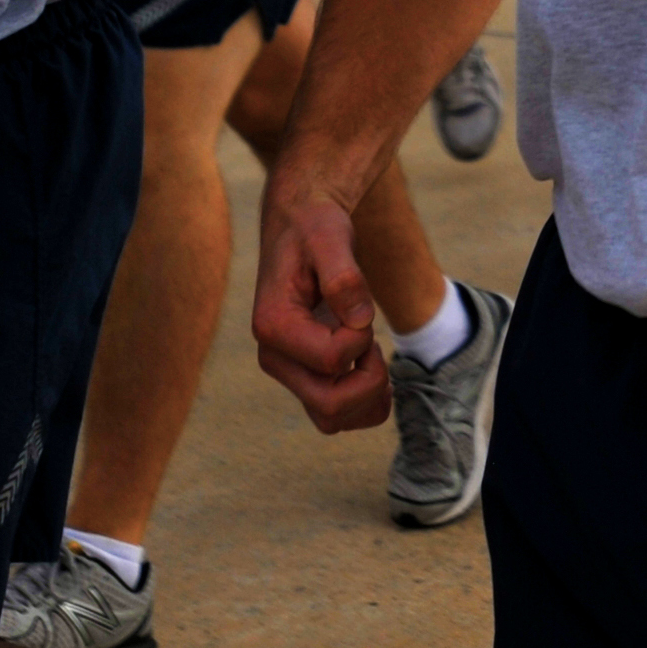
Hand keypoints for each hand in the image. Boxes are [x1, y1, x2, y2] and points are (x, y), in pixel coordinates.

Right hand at [252, 187, 389, 431]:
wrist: (302, 227)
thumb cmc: (314, 229)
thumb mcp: (330, 237)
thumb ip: (343, 276)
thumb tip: (359, 320)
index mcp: (273, 326)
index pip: (331, 361)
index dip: (361, 339)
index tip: (360, 309)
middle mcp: (274, 356)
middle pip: (330, 406)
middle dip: (369, 379)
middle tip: (373, 342)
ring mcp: (288, 370)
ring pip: (333, 420)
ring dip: (368, 396)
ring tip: (372, 356)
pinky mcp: (304, 375)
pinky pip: (336, 416)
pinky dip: (365, 404)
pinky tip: (373, 370)